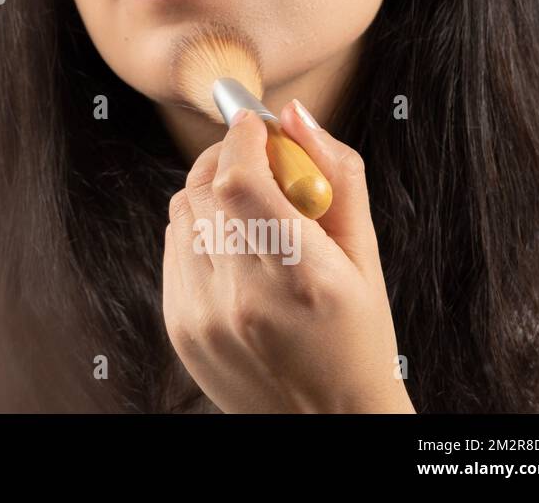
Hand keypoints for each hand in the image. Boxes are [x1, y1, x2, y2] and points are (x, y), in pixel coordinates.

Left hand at [162, 102, 413, 412]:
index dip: (243, 138)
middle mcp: (245, 298)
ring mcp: (204, 315)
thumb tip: (296, 114)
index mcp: (303, 278)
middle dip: (227, 155)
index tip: (256, 124)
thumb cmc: (358, 339)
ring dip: (209, 190)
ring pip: (182, 212)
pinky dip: (197, 229)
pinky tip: (231, 244)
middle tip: (256, 155)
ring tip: (248, 204)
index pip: (241, 181)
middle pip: (205, 188)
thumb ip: (337, 177)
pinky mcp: (179, 326)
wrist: (325, 424)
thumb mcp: (365, 258)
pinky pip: (173, 247)